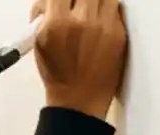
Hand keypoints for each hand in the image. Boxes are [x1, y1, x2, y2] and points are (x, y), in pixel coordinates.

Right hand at [30, 0, 127, 119]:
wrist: (79, 100)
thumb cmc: (58, 76)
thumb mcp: (40, 46)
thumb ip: (45, 19)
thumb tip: (49, 4)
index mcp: (57, 24)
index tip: (55, 3)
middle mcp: (82, 21)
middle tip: (73, 5)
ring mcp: (104, 25)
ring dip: (95, 0)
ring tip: (89, 10)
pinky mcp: (119, 32)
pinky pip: (116, 9)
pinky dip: (107, 11)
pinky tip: (99, 22)